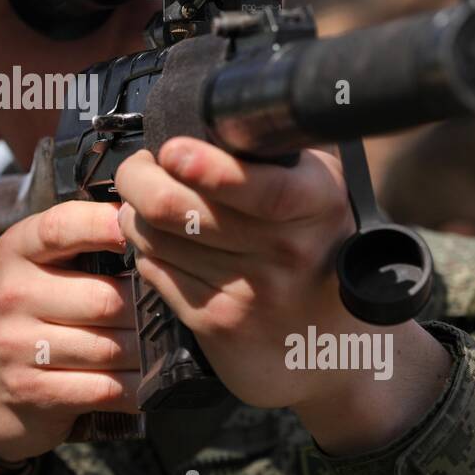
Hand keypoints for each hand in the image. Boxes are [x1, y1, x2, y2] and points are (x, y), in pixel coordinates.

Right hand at [0, 201, 139, 463]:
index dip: (104, 225)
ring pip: (109, 348)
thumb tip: (144, 226)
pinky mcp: (32, 391)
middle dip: (143, 310)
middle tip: (164, 314)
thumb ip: (77, 242)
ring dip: (142, 352)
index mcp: (16, 253)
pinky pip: (103, 388)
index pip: (60, 227)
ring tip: (155, 348)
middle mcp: (12, 296)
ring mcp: (17, 347)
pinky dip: (132, 388)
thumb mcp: (32, 267)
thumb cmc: (23, 315)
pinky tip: (140, 382)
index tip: (138, 231)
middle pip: (103, 299)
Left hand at [114, 137, 450, 454]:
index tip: (174, 152)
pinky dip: (148, 252)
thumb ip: (268, 160)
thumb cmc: (318, 250)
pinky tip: (168, 247)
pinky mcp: (219, 325)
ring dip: (138, 215)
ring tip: (153, 208)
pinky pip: (155, 271)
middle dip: (138, 177)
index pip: (264, 190)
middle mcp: (289, 251)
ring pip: (154, 237)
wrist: (336, 345)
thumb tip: (194, 128)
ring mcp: (252, 294)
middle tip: (140, 168)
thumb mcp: (317, 191)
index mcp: (318, 203)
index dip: (210, 169)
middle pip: (178, 208)